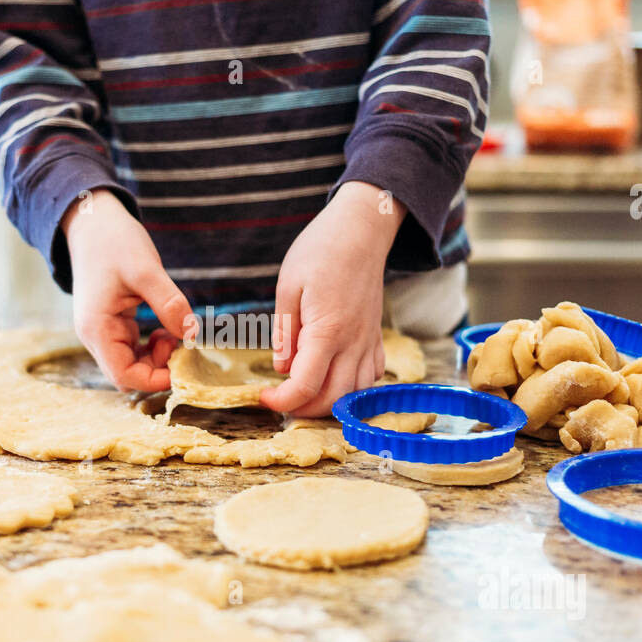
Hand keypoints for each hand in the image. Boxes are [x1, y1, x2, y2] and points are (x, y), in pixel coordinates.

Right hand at [62, 189, 191, 391]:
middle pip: (128, 375)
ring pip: (132, 364)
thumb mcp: (145, 269)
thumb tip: (190, 335)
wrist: (92, 221)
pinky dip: (152, 346)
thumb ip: (169, 303)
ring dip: (156, 358)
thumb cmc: (114, 241)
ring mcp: (102, 331)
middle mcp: (95, 336)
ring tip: (173, 332)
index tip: (182, 364)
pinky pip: (133, 349)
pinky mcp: (112, 324)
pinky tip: (165, 328)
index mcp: (97, 328)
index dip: (155, 379)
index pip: (124, 376)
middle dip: (158, 368)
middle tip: (180, 343)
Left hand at [260, 181, 405, 416]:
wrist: (361, 231)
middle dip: (305, 410)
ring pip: (357, 394)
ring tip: (305, 393)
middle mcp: (354, 343)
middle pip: (334, 400)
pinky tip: (333, 378)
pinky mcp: (376, 338)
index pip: (306, 385)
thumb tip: (281, 369)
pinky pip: (371, 377)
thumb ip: (285, 332)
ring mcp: (369, 342)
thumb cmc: (320, 251)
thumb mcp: (288, 286)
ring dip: (331, 403)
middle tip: (281, 399)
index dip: (282, 400)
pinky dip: (353, 389)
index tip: (264, 396)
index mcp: (327, 331)